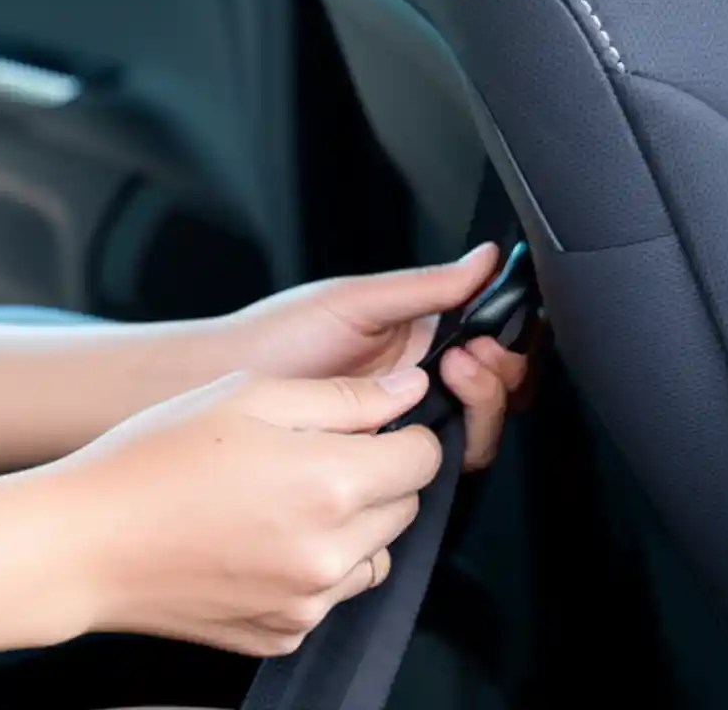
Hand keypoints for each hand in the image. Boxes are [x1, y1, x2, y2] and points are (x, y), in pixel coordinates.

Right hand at [36, 369, 439, 655]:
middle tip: (310, 458)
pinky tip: (258, 542)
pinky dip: (313, 569)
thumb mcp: (249, 395)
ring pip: (375, 555)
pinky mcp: (284, 634)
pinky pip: (330, 595)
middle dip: (376, 477)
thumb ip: (344, 396)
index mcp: (330, 482)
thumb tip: (411, 392)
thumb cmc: (155, 458)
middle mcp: (330, 552)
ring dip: (352, 527)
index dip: (402, 434)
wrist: (84, 544)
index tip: (369, 427)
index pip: (423, 459)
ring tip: (283, 501)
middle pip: (405, 508)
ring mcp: (308, 601)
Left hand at [227, 242, 531, 469]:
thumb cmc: (278, 338)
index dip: (507, 343)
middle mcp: (419, 388)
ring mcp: (404, 429)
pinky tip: (429, 421)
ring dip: (481, 404)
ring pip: (476, 433)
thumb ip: (427, 288)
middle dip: (500, 375)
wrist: (219, 386)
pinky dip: (452, 445)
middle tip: (473, 355)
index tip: (493, 332)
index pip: (490, 348)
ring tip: (451, 372)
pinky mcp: (384, 465)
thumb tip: (488, 259)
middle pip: (495, 395)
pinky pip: (440, 468)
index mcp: (419, 342)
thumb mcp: (357, 302)